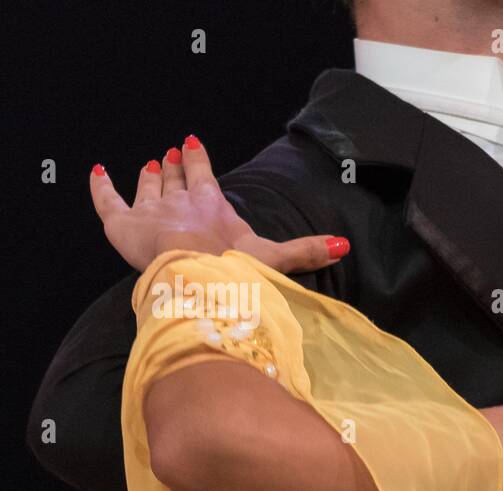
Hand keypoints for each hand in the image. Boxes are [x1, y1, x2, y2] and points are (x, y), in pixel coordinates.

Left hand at [89, 135, 347, 272]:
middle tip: (169, 154)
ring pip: (148, 187)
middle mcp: (181, 202)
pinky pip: (108, 199)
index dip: (197, 157)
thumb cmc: (234, 268)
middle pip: (175, 177)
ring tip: (149, 166)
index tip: (191, 141)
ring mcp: (150, 211)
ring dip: (149, 176)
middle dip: (173, 166)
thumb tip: (344, 246)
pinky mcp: (123, 223)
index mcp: (213, 205)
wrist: (195, 275)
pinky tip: (98, 174)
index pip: (203, 174)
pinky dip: (101, 186)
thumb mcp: (274, 259)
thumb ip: (306, 252)